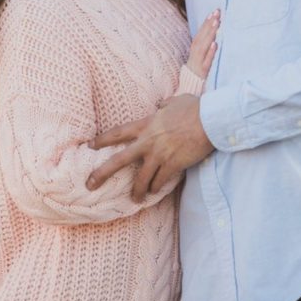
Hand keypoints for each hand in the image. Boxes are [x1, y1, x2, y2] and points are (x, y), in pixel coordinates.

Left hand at [85, 93, 216, 200]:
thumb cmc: (196, 108)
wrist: (211, 119)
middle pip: (118, 160)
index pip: (118, 133)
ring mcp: (160, 155)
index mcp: (146, 124)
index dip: (102, 140)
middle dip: (102, 173)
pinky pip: (161, 181)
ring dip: (137, 191)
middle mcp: (148, 141)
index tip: (89, 146)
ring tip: (135, 199)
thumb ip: (165, 105)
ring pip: (141, 179)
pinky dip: (157, 188)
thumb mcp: (176, 101)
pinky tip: (156, 192)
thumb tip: (162, 104)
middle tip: (90, 184)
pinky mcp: (173, 165)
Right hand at [187, 10, 220, 78]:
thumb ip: (205, 42)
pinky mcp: (202, 69)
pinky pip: (207, 60)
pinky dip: (210, 52)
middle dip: (210, 24)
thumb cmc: (197, 66)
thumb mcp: (200, 53)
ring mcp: (198, 60)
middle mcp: (196, 51)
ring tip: (217, 23)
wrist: (190, 84)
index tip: (213, 12)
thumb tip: (215, 29)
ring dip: (210, 33)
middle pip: (202, 35)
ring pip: (204, 45)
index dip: (206, 22)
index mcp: (195, 46)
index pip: (201, 32)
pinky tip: (215, 44)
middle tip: (217, 13)